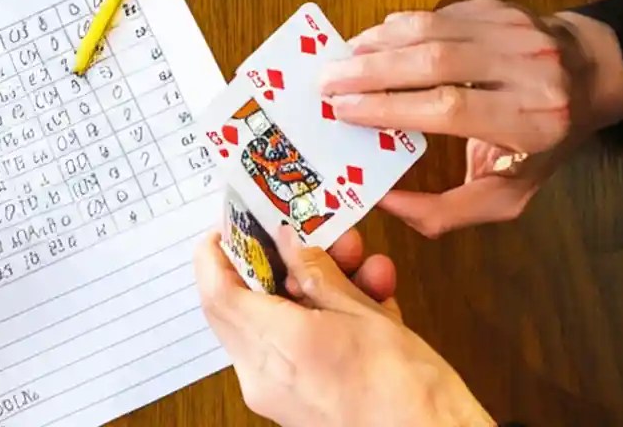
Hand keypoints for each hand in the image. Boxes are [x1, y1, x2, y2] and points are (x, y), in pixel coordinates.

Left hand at [195, 226, 491, 426]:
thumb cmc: (406, 390)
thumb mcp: (366, 315)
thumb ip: (319, 273)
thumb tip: (290, 241)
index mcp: (273, 345)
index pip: (217, 288)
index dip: (219, 249)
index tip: (236, 221)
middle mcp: (262, 373)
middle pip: (244, 303)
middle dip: (276, 262)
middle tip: (314, 236)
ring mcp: (277, 391)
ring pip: (275, 322)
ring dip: (311, 288)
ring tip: (362, 265)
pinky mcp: (297, 401)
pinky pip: (294, 347)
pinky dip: (320, 320)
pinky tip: (368, 299)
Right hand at [320, 0, 622, 236]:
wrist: (591, 76)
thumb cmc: (542, 144)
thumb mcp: (507, 193)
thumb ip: (446, 211)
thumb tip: (381, 202)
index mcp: (530, 121)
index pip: (449, 108)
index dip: (390, 107)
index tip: (343, 110)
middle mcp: (527, 69)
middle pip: (434, 61)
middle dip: (371, 71)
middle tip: (325, 81)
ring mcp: (514, 31)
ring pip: (430, 29)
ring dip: (376, 43)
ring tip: (338, 59)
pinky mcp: (499, 7)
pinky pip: (436, 15)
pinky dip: (397, 27)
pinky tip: (371, 43)